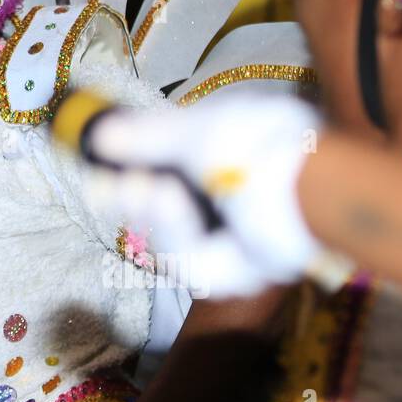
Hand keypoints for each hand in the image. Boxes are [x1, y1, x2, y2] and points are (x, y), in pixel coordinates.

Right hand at [81, 94, 325, 298]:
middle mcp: (229, 197)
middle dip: (132, 197)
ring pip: (170, 239)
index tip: (97, 161)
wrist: (304, 188)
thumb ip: (146, 137)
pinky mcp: (234, 271)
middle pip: (164, 210)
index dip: (132, 165)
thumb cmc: (256, 145)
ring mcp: (232, 236)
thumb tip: (100, 135)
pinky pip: (190, 262)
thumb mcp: (194, 130)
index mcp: (227, 153)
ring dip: (149, 213)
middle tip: (104, 187)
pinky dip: (174, 232)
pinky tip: (164, 200)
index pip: (169, 163)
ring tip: (143, 188)